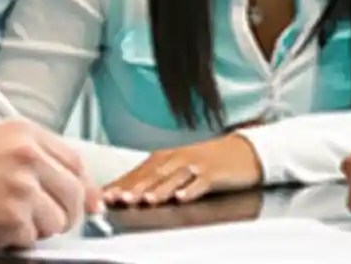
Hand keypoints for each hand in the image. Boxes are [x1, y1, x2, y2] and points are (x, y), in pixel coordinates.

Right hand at [0, 119, 102, 250]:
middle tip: (41, 218)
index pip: (75, 162)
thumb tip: (85, 192)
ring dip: (36, 228)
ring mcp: (21, 187)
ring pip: (57, 221)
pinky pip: (32, 239)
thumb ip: (38, 159)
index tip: (89, 202)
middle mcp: (27, 155)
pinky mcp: (12, 217)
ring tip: (5, 216)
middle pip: (74, 194)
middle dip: (64, 213)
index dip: (85, 187)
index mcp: (24, 133)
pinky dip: (16, 240)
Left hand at [102, 135, 261, 207]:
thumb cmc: (207, 160)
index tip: (107, 195)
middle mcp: (178, 159)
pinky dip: (190, 190)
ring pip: (174, 178)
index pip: (139, 172)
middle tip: (121, 198)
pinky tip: (182, 198)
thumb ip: (156, 177)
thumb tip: (129, 190)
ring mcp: (196, 165)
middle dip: (136, 187)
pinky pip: (200, 183)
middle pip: (153, 174)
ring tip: (147, 199)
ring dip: (159, 189)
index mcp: (166, 157)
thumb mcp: (179, 165)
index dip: (123, 183)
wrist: (243, 151)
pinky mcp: (213, 174)